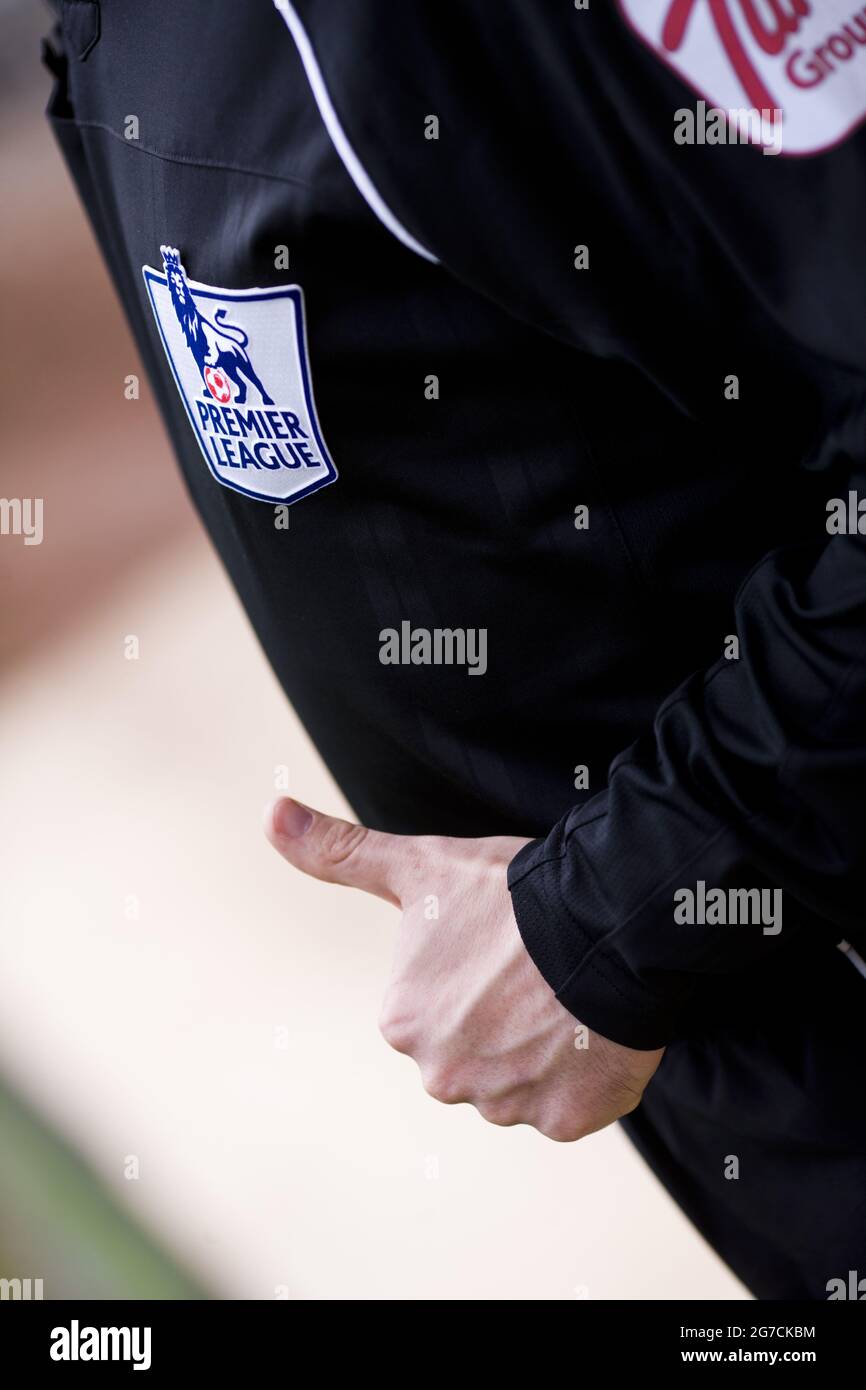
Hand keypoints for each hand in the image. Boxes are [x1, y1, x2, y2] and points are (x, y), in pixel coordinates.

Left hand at [264, 799, 663, 1140]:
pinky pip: (572, 1104)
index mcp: (402, 1024)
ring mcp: (507, 1106)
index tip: (499, 949)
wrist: (604, 922)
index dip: (474, 976)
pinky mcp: (566, 1122)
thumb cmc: (507, 893)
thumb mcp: (416, 865)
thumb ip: (339, 852)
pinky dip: (584, 1076)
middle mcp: (443, 1077)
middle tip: (537, 973)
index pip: (435, 1009)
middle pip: (477, 1051)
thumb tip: (272, 814)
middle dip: (505, 1021)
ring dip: (545, 1049)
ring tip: (568, 996)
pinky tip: (592, 1030)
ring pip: (524, 1080)